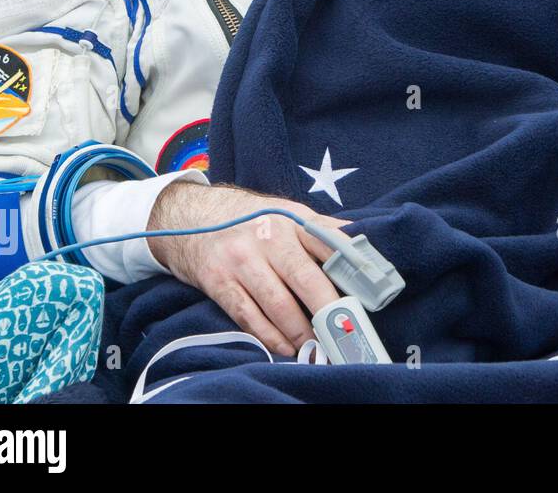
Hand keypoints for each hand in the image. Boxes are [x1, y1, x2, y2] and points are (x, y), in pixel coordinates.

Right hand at [148, 181, 349, 354]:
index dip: (351, 269)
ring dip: (300, 331)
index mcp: (293, 218)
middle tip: (342, 331)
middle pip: (306, 279)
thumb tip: (363, 245)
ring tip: (316, 345)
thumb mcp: (287, 211)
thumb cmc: (250, 218)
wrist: (189, 216)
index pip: (329, 242)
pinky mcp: (218, 281)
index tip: (367, 294)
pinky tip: (285, 346)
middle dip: (328, 310)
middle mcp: (268, 238)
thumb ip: (322, 229)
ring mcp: (241, 260)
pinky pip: (248, 316)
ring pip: (278, 304)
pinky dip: (269, 336)